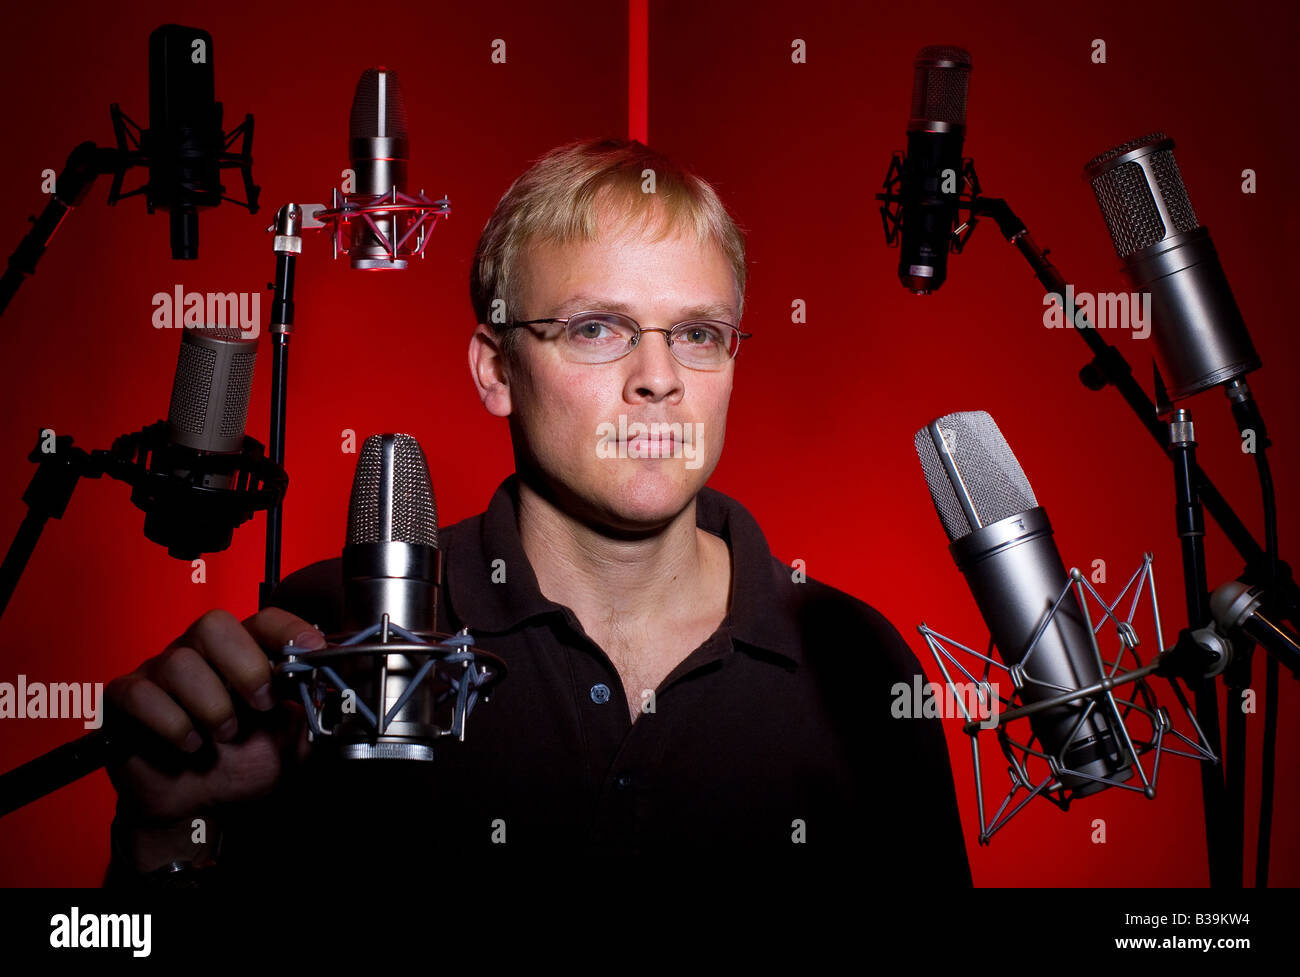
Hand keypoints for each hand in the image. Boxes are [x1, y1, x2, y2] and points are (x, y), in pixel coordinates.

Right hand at [104, 607, 322, 867]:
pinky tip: (188, 745)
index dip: (288, 629)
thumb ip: (314, 714)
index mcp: (245, 655)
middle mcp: (202, 654)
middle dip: (244, 666)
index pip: (264, 620)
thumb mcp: (294, 744)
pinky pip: (141, 694)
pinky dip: (171, 723)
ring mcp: (161, 672)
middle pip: (213, 625)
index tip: (311, 648)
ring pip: (179, 663)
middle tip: (261, 704)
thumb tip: (337, 690)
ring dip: (210, 706)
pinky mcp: (127, 699)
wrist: (199, 809)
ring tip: (222, 736)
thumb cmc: (244, 768)